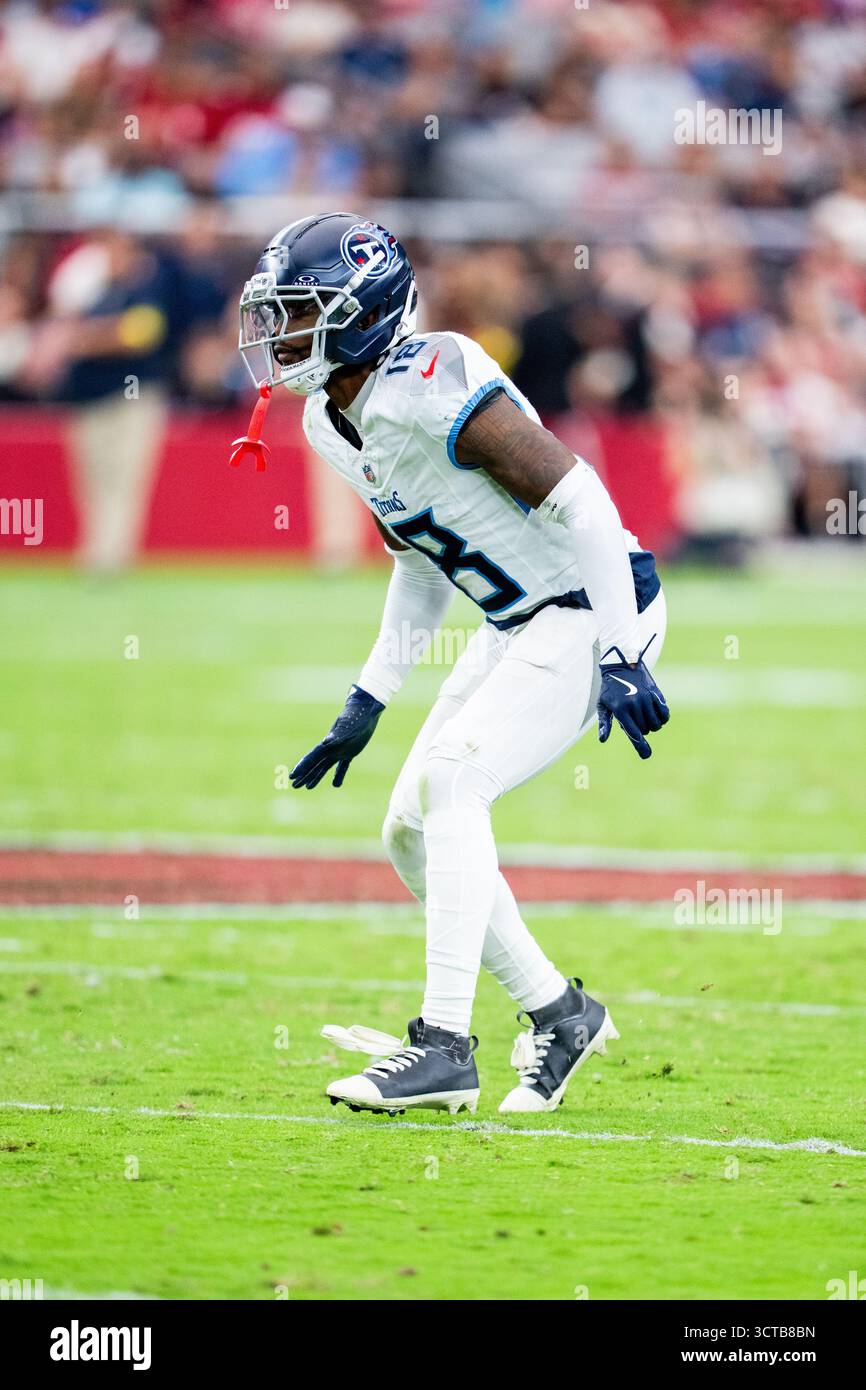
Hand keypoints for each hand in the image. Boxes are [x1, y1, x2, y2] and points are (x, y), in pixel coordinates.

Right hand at [290, 685, 384, 788]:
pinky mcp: (350, 751)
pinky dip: (339, 775)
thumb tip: (326, 742)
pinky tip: (335, 785)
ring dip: (316, 776)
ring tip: (308, 787)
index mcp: (328, 743)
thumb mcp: (346, 726)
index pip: (312, 758)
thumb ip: (337, 735)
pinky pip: (343, 766)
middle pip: (314, 764)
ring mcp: (340, 750)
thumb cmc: (355, 716)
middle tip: (294, 786)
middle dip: (304, 775)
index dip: (302, 767)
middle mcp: (331, 748)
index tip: (292, 776)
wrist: (365, 709)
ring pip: (324, 766)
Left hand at [597, 641, 668, 759]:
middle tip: (634, 718)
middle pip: (645, 730)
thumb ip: (604, 723)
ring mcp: (646, 699)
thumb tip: (602, 740)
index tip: (646, 755)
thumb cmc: (610, 688)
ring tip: (644, 717)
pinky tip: (657, 715)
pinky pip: (664, 713)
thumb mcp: (603, 705)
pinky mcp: (656, 693)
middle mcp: (634, 705)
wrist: (621, 664)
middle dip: (641, 729)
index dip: (641, 746)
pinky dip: (662, 718)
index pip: (634, 733)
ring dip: (652, 725)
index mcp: (620, 710)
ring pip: (656, 723)